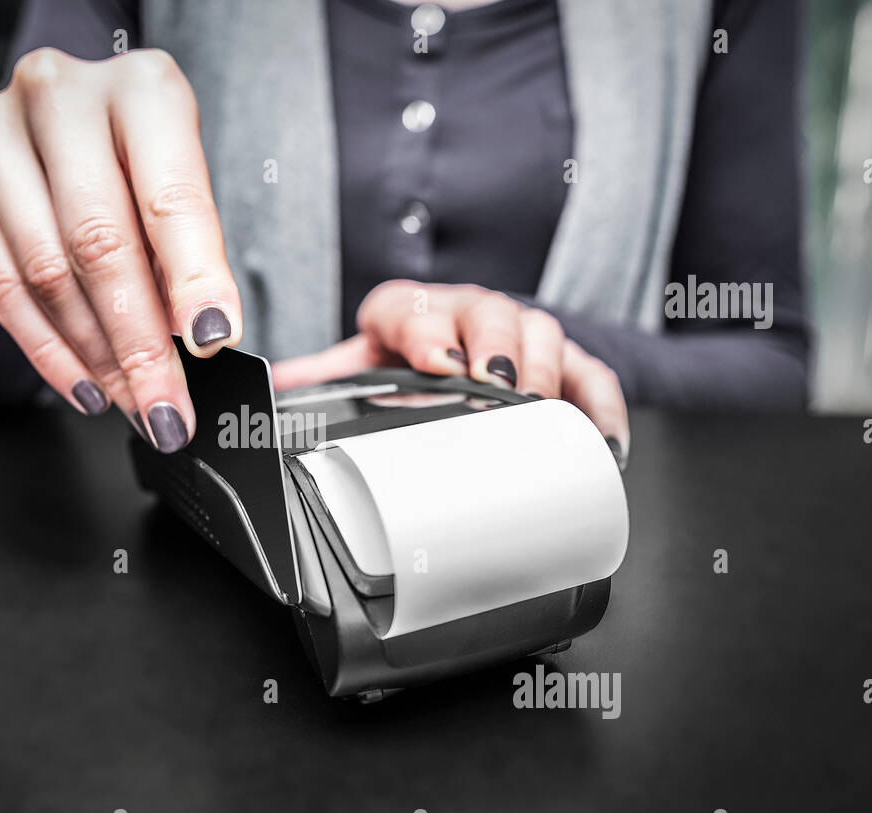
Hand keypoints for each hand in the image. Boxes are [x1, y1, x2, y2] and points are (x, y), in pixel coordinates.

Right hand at [0, 47, 241, 451]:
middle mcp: (61, 95)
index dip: (195, 279)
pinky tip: (83, 382)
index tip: (212, 341)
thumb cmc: (129, 164)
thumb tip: (203, 341)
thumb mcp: (177, 193)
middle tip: (165, 405)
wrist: (54, 136)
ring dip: (94, 355)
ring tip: (130, 399)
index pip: (171, 197)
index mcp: (141, 87)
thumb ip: (188, 259)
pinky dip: (44, 348)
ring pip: (44, 272)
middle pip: (99, 242)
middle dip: (139, 342)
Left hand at [271, 280, 630, 457]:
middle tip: (495, 384)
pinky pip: (591, 375)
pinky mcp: (560, 364)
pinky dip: (601, 407)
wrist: (440, 356)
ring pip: (541, 334)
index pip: (411, 309)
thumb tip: (267, 393)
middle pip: (487, 314)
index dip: (425, 332)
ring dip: (545, 369)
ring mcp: (517, 336)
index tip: (435, 362)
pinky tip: (604, 442)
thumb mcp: (353, 371)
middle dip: (493, 347)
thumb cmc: (399, 365)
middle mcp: (466, 315)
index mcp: (408, 312)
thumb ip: (315, 381)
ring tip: (540, 406)